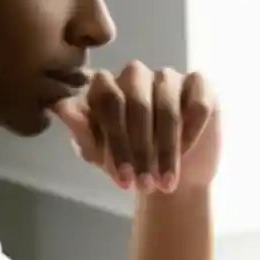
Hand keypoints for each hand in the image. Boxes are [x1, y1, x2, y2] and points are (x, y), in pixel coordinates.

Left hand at [53, 61, 220, 194]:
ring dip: (166, 150)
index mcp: (105, 84)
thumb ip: (82, 131)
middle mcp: (135, 74)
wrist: (169, 176)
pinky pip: (197, 104)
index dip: (116, 142)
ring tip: (166, 182)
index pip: (108, 102)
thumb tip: (60, 107)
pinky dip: (191, 132)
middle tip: (145, 185)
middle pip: (137, 103)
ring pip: (168, 107)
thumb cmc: (128, 161)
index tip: (122, 180)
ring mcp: (168, 77)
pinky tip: (186, 153)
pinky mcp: (199, 85)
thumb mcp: (99, 154)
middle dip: (141, 150)